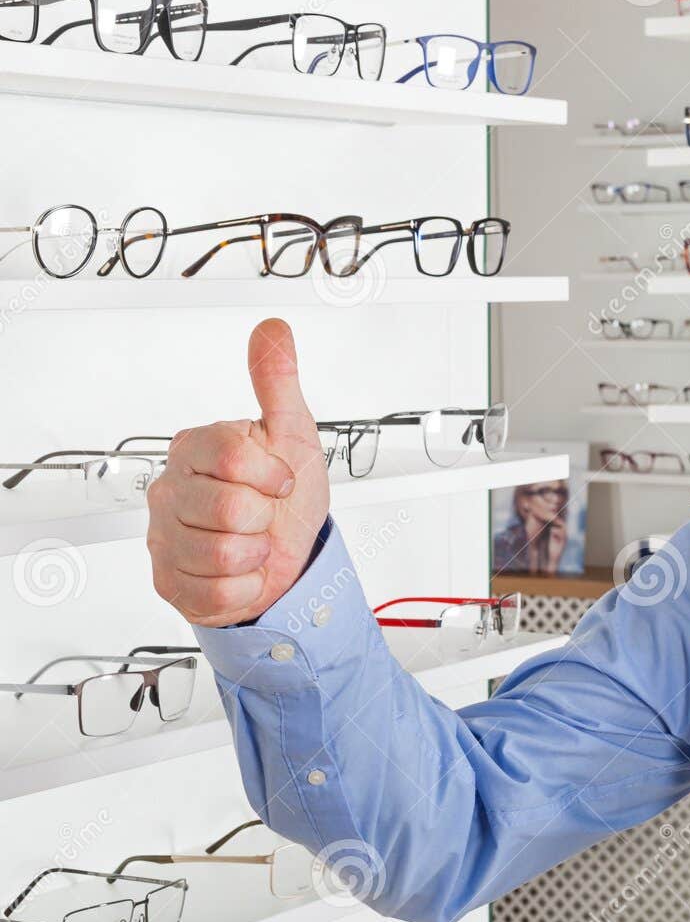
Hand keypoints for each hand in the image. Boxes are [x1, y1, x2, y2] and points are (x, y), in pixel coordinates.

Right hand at [147, 319, 330, 625]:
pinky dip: (245, 586)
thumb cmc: (285, 496)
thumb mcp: (293, 435)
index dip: (272, 475)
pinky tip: (243, 571)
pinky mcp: (168, 581)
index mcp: (194, 448)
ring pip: (221, 553)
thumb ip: (277, 383)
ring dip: (255, 553)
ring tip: (253, 542)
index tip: (282, 481)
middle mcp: (169, 490)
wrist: (288, 557)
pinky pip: (216, 592)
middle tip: (264, 515)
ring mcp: (163, 537)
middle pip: (228, 509)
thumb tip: (272, 329)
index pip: (232, 456)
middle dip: (264, 517)